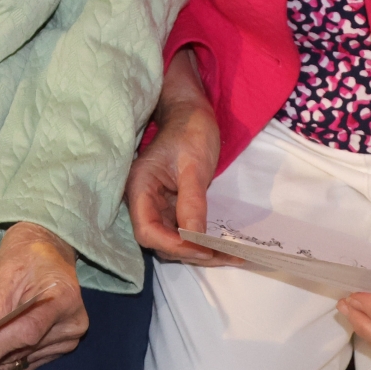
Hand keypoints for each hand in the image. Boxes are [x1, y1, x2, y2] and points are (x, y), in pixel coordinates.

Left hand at [0, 222, 85, 369]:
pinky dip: (1, 361)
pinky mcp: (58, 350)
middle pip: (20, 351)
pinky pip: (22, 366)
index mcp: (63, 299)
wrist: (49, 251)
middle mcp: (71, 325)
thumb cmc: (28, 252)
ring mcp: (67, 341)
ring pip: (18, 364)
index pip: (26, 332)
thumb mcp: (7, 271)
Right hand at [125, 47, 235, 264]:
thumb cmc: (190, 131)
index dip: (173, 245)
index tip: (204, 248)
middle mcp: (143, 201)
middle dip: (190, 252)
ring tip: (231, 256)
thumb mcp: (194, 165)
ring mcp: (157, 205)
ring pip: (172, 241)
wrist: (191, 113)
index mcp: (139, 187)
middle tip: (225, 256)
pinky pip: (183, 231)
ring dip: (199, 251)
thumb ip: (192, 202)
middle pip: (159, 241)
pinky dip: (202, 241)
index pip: (147, 230)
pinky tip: (224, 247)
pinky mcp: (171, 206)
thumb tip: (195, 239)